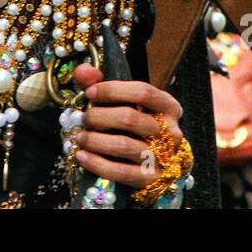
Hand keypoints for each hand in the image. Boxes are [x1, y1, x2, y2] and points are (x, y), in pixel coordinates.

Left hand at [71, 64, 183, 189]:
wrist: (152, 164)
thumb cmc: (135, 127)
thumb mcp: (125, 102)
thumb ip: (102, 83)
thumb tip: (83, 71)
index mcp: (168, 107)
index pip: (142, 92)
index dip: (112, 90)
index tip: (89, 93)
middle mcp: (171, 132)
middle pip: (130, 118)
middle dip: (99, 116)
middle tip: (84, 118)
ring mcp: (163, 158)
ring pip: (124, 145)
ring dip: (95, 140)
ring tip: (80, 136)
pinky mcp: (152, 180)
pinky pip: (121, 172)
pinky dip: (97, 163)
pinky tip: (82, 156)